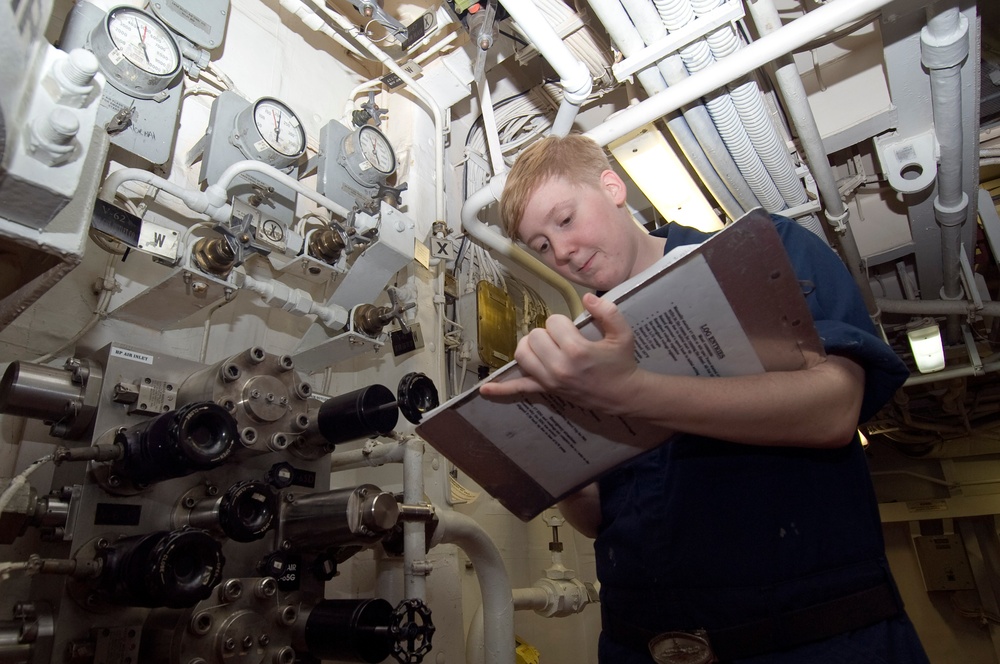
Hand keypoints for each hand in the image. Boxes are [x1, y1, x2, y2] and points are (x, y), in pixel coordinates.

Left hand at [479, 293, 638, 414]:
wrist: (623, 394)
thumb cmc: (621, 363)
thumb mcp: (623, 333)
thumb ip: (608, 311)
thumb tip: (587, 297)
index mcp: (577, 350)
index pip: (554, 323)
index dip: (564, 323)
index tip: (576, 332)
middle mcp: (559, 366)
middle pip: (534, 336)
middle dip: (547, 332)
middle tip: (562, 339)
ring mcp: (550, 380)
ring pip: (522, 354)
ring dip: (530, 346)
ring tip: (545, 347)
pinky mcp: (545, 390)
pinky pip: (519, 389)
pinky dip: (501, 390)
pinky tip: (485, 390)